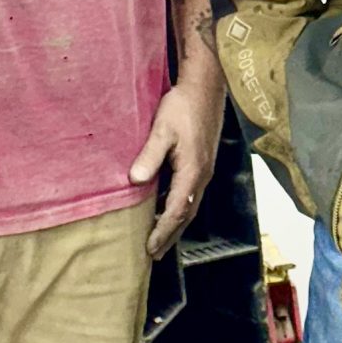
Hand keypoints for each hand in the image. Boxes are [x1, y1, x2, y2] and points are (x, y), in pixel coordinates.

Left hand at [130, 73, 225, 257]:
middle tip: (154, 255)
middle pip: (187, 215)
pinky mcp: (201, 163)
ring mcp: (204, 170)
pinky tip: (168, 210)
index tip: (150, 247)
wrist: (206, 88)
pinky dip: (179, 209)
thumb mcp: (163, 129)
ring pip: (190, 206)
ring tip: (160, 240)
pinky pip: (190, 194)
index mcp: (193, 171)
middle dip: (170, 236)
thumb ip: (150, 156)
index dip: (163, 231)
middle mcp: (202, 175)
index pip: (178, 210)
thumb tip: (135, 180)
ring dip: (175, 225)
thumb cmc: (183, 106)